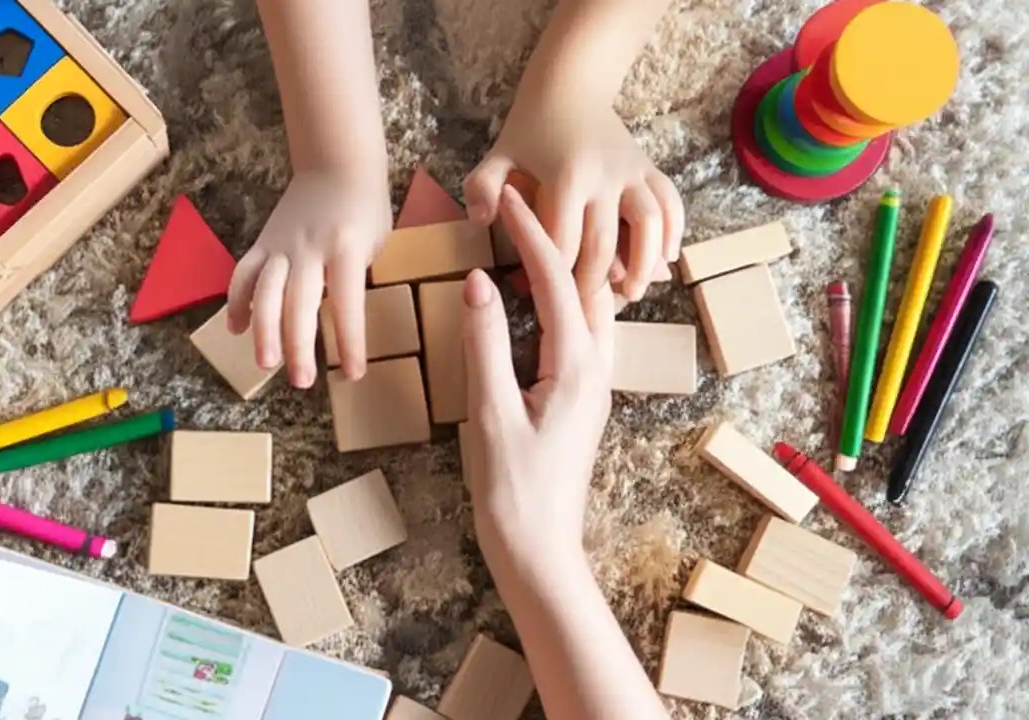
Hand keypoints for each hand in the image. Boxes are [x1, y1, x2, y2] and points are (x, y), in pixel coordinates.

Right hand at [225, 169, 390, 386]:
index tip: (353, 374)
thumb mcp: (376, 243)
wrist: (335, 163)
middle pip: (299, 303)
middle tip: (301, 381)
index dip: (350, 342)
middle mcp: (311, 249)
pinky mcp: (264, 242)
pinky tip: (236, 329)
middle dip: (299, 345)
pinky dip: (236, 301)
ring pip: (266, 291)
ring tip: (264, 364)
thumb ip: (356, 279)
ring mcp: (282, 245)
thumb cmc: (365, 207)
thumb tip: (338, 319)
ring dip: (263, 330)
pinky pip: (244, 274)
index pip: (348, 303)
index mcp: (347, 249)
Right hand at [461, 186, 613, 556]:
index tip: (507, 196)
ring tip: (528, 240)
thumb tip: (480, 280)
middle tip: (519, 206)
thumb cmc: (513, 492)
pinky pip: (576, 333)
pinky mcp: (578, 400)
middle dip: (553, 240)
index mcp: (576, 367)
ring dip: (559, 269)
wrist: (539, 552)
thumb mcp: (490, 414)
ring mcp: (591, 386)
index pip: (555, 280)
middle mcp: (594, 370)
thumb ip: (485, 344)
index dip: (531, 233)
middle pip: (581, 285)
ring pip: (584, 309)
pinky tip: (534, 301)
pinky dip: (558, 302)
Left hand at [466, 98, 683, 304]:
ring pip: (648, 223)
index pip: (562, 241)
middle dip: (594, 283)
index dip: (553, 277)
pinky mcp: (650, 167)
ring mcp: (632, 170)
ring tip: (632, 294)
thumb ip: (483, 187)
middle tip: (584, 313)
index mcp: (564, 176)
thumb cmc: (528, 129)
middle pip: (603, 242)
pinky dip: (673, 232)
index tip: (542, 301)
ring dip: (643, 263)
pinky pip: (671, 202)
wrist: (571, 85)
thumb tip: (482, 221)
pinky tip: (665, 261)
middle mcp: (603, 174)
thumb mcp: (497, 155)